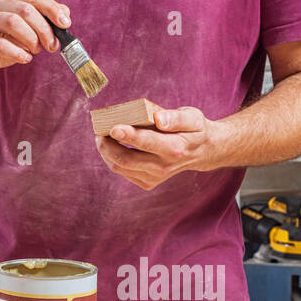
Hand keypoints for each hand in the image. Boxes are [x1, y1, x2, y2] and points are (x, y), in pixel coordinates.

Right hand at [0, 0, 69, 83]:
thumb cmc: (1, 46)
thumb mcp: (26, 33)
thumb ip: (44, 21)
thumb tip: (65, 13)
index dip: (52, 10)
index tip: (66, 24)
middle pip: (24, 9)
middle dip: (43, 29)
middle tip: (51, 46)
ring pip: (12, 22)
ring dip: (30, 39)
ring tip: (35, 51)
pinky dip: (17, 52)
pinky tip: (24, 58)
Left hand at [94, 106, 224, 189]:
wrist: (202, 151)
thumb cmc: (194, 129)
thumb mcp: (192, 117)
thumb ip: (176, 118)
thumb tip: (159, 119)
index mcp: (175, 148)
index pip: (147, 143)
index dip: (127, 135)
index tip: (112, 127)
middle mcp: (164, 166)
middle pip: (127, 159)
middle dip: (107, 146)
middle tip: (98, 131)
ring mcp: (156, 177)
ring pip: (121, 168)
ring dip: (106, 153)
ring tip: (101, 138)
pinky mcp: (149, 182)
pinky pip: (123, 172)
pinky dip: (113, 160)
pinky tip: (113, 147)